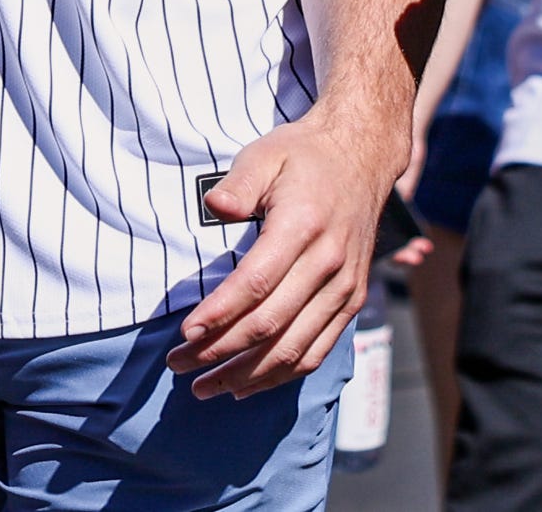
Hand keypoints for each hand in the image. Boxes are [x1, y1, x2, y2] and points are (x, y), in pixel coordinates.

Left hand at [167, 101, 401, 397]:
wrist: (362, 156)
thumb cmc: (305, 156)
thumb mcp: (266, 154)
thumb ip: (239, 182)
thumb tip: (215, 207)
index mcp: (304, 225)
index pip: (256, 284)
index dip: (219, 314)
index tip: (184, 333)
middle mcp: (329, 262)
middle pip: (270, 324)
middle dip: (219, 351)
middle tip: (178, 364)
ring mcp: (345, 285)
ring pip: (293, 347)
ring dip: (246, 374)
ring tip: (204, 386)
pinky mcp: (353, 299)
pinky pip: (317, 350)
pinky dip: (281, 375)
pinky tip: (247, 385)